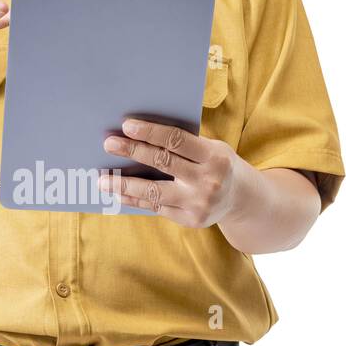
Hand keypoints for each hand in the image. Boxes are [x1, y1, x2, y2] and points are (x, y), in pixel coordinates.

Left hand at [98, 118, 242, 227]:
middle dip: (132, 152)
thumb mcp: (212, 148)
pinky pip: (156, 207)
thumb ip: (184, 145)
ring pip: (154, 192)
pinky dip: (134, 200)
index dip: (151, 132)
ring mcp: (198, 203)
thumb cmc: (218, 164)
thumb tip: (139, 135)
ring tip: (102, 180)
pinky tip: (117, 194)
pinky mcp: (190, 220)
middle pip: (163, 163)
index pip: (177, 141)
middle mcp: (208, 181)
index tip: (127, 126)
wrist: (242, 199)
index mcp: (214, 156)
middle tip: (108, 143)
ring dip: (124, 185)